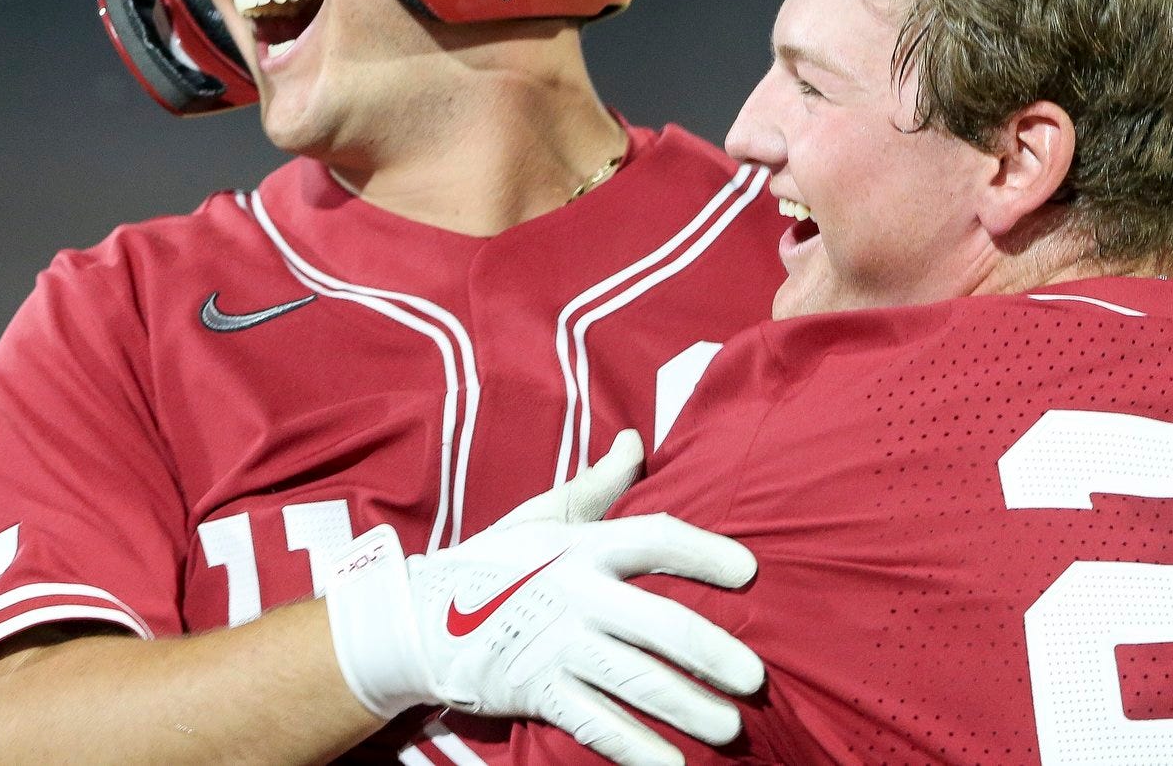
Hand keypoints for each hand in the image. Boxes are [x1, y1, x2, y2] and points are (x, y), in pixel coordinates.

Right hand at [324, 430, 761, 765]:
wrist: (417, 618)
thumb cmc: (491, 562)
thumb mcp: (542, 514)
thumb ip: (598, 484)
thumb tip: (637, 440)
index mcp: (583, 547)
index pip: (655, 540)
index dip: (703, 554)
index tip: (749, 572)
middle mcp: (576, 595)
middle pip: (657, 624)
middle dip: (710, 653)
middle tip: (754, 678)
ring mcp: (556, 645)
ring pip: (635, 680)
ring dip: (686, 707)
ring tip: (728, 727)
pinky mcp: (536, 690)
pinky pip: (595, 723)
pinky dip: (635, 748)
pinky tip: (672, 765)